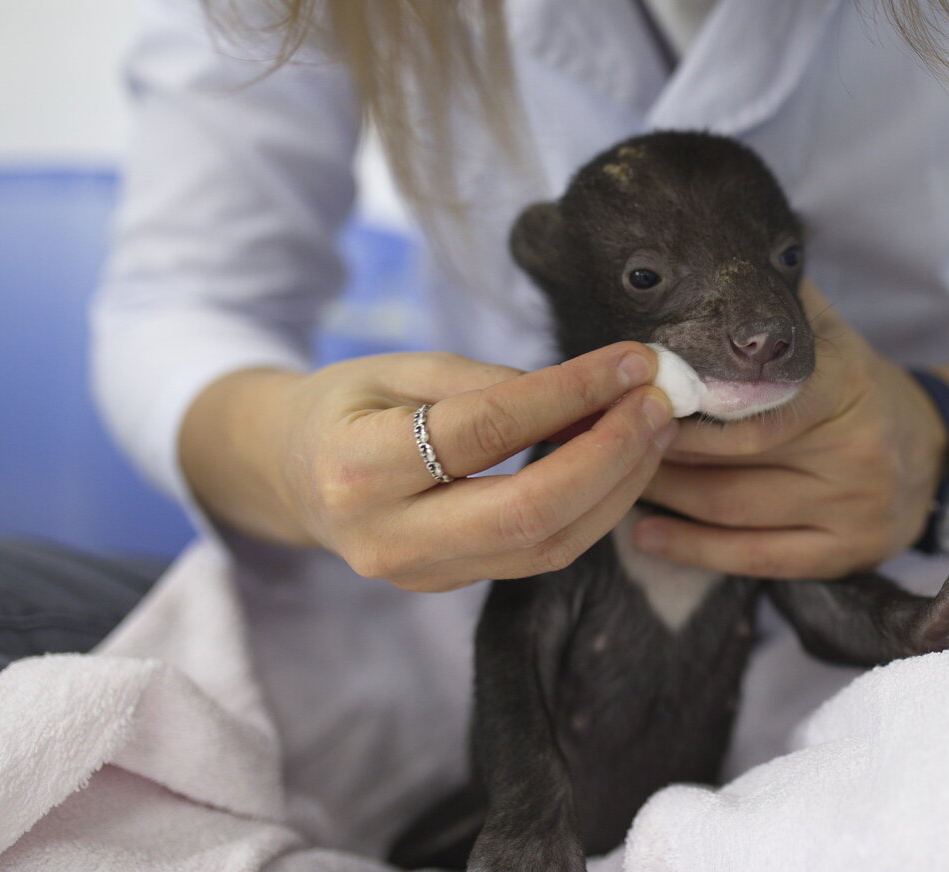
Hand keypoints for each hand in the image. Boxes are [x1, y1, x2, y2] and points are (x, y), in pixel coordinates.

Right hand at [180, 343, 677, 590]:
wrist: (287, 473)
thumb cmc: (345, 405)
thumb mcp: (396, 367)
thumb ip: (487, 381)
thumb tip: (592, 388)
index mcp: (358, 469)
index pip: (486, 430)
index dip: (570, 394)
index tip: (632, 361)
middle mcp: (387, 539)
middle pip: (530, 511)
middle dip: (613, 455)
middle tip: (662, 400)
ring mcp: (421, 577)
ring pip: (549, 546)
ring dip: (619, 486)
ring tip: (657, 425)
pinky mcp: (450, 587)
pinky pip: (540, 556)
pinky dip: (595, 507)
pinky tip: (624, 461)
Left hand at [636, 283, 947, 577]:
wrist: (934, 451)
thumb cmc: (858, 385)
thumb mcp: (830, 333)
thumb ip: (777, 305)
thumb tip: (704, 262)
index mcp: (845, 386)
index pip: (754, 410)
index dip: (687, 414)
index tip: (634, 404)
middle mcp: (855, 453)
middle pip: (736, 465)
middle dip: (660, 453)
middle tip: (602, 443)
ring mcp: (854, 509)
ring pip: (736, 513)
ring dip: (667, 499)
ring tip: (615, 479)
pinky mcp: (847, 555)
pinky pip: (758, 559)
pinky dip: (695, 551)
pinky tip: (648, 535)